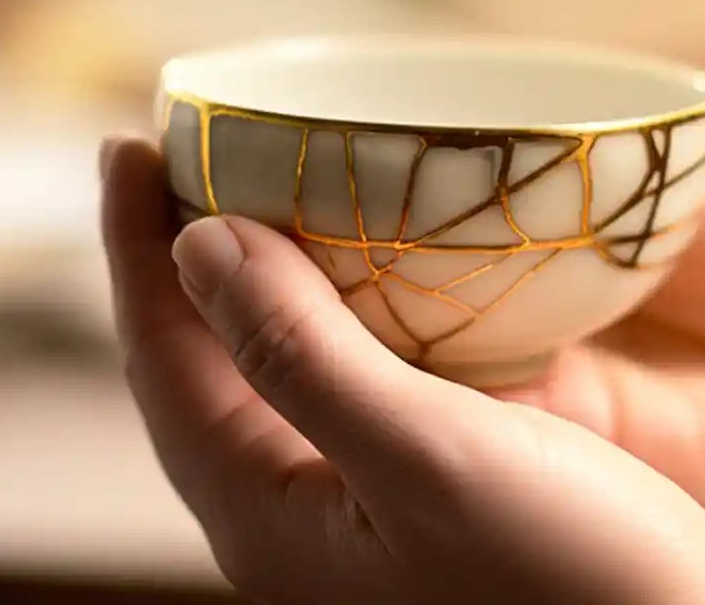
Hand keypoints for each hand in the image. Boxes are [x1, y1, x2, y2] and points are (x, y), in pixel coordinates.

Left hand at [100, 137, 704, 603]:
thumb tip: (198, 243)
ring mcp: (365, 505)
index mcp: (269, 522)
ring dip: (264, 274)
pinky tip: (371, 262)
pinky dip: (344, 305)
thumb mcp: (430, 456)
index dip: (132, 251)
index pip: (161, 367)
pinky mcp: (431, 486)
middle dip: (184, 255)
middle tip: (187, 150)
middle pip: (205, 365)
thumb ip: (301, 355)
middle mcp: (302, 518)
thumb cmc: (577, 575)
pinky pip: (352, 377)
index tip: (127, 143)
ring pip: (280, 367)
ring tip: (260, 185)